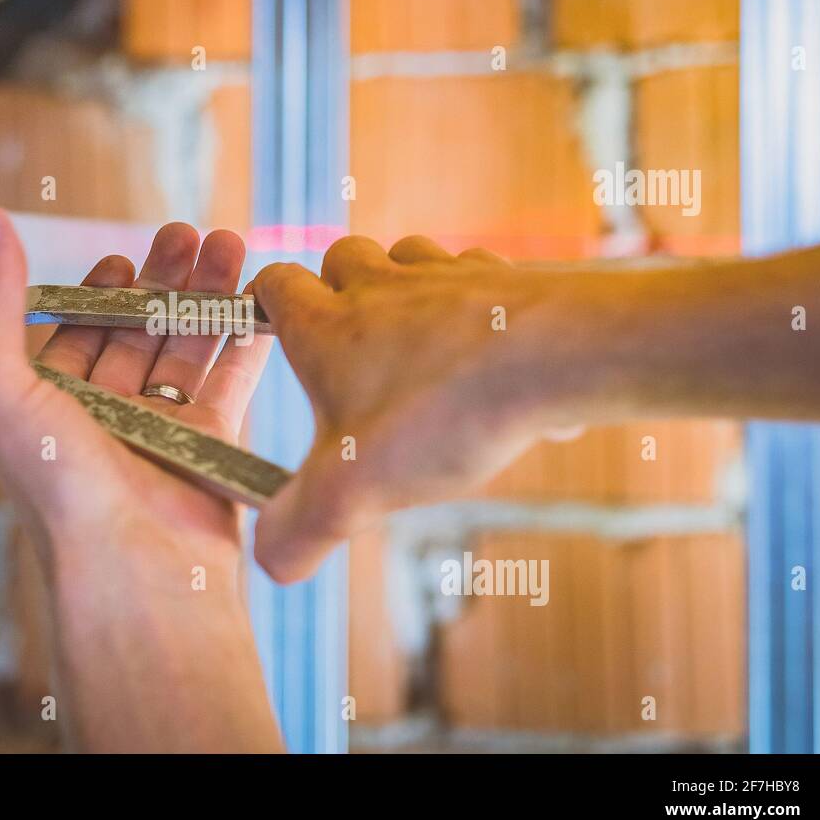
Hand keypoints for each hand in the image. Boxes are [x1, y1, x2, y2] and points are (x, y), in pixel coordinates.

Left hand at [0, 206, 280, 750]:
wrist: (134, 568)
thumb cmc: (59, 492)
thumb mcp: (1, 384)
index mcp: (46, 405)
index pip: (74, 331)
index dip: (98, 288)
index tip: (121, 253)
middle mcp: (102, 418)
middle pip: (137, 330)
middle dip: (162, 278)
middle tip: (188, 233)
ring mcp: (159, 431)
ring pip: (185, 346)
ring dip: (206, 296)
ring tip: (229, 249)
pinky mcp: (209, 446)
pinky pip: (229, 381)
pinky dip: (244, 341)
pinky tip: (257, 305)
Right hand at [251, 235, 570, 582]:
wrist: (557, 357)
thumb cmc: (444, 415)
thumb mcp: (351, 492)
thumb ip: (298, 531)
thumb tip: (270, 562)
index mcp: (327, 327)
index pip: (274, 286)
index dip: (262, 301)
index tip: (262, 321)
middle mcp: (380, 287)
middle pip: (341, 259)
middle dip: (335, 289)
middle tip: (346, 342)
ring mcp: (445, 275)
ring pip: (406, 256)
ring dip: (401, 287)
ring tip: (414, 341)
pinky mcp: (504, 278)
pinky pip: (478, 275)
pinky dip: (472, 301)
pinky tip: (487, 351)